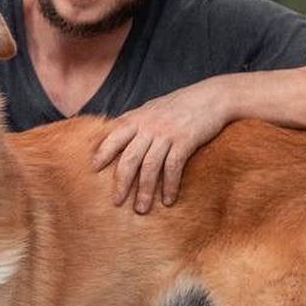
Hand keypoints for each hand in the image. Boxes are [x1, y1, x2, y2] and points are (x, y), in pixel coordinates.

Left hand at [92, 81, 228, 212]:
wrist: (213, 97)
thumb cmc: (181, 105)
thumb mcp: (153, 108)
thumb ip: (135, 121)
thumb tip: (115, 133)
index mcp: (138, 118)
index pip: (114, 136)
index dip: (102, 152)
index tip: (93, 169)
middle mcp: (149, 126)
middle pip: (129, 158)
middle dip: (121, 182)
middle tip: (117, 201)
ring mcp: (167, 133)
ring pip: (150, 167)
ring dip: (145, 191)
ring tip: (141, 209)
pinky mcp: (185, 141)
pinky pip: (173, 167)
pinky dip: (169, 186)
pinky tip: (168, 201)